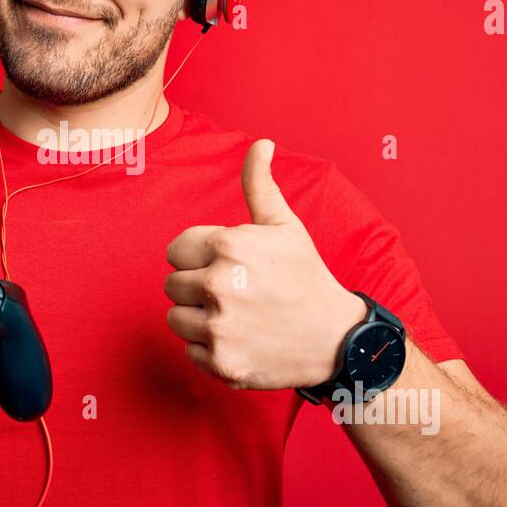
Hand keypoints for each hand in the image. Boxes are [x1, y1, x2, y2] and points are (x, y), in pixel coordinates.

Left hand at [163, 140, 366, 390]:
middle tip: (235, 293)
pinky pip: (189, 351)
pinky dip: (210, 349)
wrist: (335, 338)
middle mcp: (219, 285)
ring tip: (235, 317)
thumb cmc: (305, 276)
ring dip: (198, 319)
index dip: (199, 257)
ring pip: (175, 318)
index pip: (175, 250)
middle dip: (196, 287)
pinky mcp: (221, 363)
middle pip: (171, 284)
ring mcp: (220, 327)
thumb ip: (260, 185)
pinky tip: (241, 339)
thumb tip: (260, 143)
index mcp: (229, 245)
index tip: (227, 266)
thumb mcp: (284, 226)